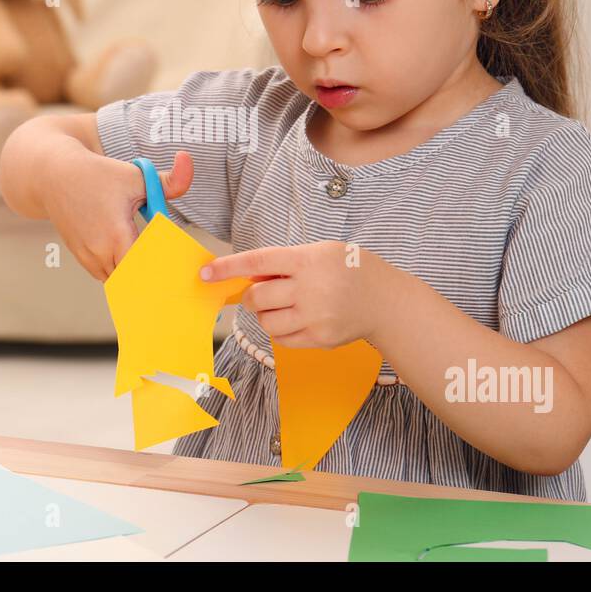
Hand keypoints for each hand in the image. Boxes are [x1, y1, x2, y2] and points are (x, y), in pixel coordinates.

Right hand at [44, 148, 196, 281]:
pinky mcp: (80, 257)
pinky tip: (131, 258)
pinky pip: (105, 274)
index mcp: (116, 235)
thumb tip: (188, 160)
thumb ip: (169, 179)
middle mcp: (99, 251)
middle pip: (134, 279)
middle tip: (170, 270)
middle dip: (150, 273)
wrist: (53, 175)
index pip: (146, 270)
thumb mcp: (136, 175)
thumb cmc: (97, 174)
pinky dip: (119, 269)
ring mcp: (87, 257)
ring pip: (119, 279)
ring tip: (151, 264)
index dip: (162, 269)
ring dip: (133, 272)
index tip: (176, 266)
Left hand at [200, 241, 389, 348]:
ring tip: (287, 305)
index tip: (205, 273)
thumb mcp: (320, 252)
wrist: (385, 300)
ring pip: (266, 320)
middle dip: (253, 296)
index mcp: (307, 260)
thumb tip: (250, 277)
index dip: (227, 267)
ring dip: (267, 314)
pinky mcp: (319, 338)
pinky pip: (282, 339)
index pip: (257, 261)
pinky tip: (299, 319)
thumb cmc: (349, 270)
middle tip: (265, 293)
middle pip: (257, 297)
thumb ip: (285, 263)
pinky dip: (281, 330)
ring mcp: (314, 316)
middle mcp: (309, 288)